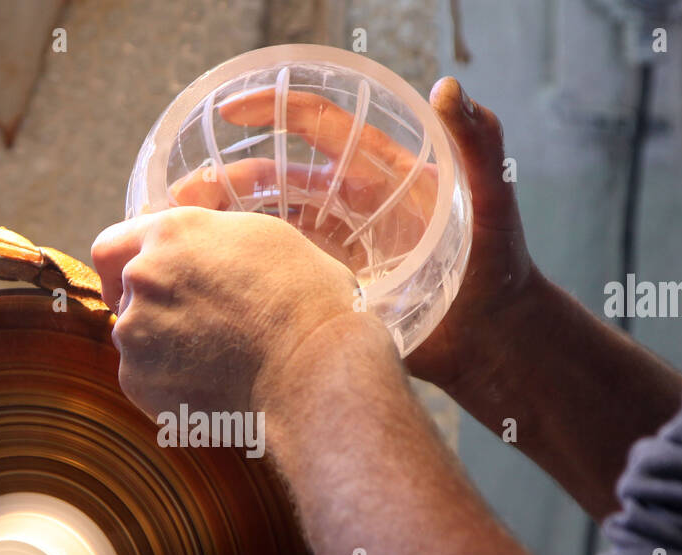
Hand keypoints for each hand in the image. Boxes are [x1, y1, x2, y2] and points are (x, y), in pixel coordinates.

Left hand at [90, 206, 367, 420]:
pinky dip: (169, 384)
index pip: (112, 245)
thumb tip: (209, 254)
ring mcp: (136, 331)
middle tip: (196, 328)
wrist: (312, 373)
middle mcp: (143, 276)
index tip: (140, 285)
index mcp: (173, 232)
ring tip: (216, 361)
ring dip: (162, 348)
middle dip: (152, 308)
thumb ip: (216, 242)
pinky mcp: (138, 380)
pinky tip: (212, 385)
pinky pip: (145, 380)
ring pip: (135, 339)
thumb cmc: (308, 304)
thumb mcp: (268, 241)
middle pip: (125, 294)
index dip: (125, 266)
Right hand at [166, 76, 535, 391]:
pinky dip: (243, 272)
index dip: (272, 110)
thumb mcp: (490, 199)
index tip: (228, 110)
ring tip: (184, 236)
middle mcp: (347, 206)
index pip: (316, 126)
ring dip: (225, 227)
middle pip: (274, 180)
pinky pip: (277, 275)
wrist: (493, 340)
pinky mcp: (326, 291)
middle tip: (184, 196)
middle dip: (227, 180)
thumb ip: (478, 143)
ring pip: (266, 228)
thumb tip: (450, 87)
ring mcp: (333, 250)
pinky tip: (211, 282)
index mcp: (377, 172)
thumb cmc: (498, 265)